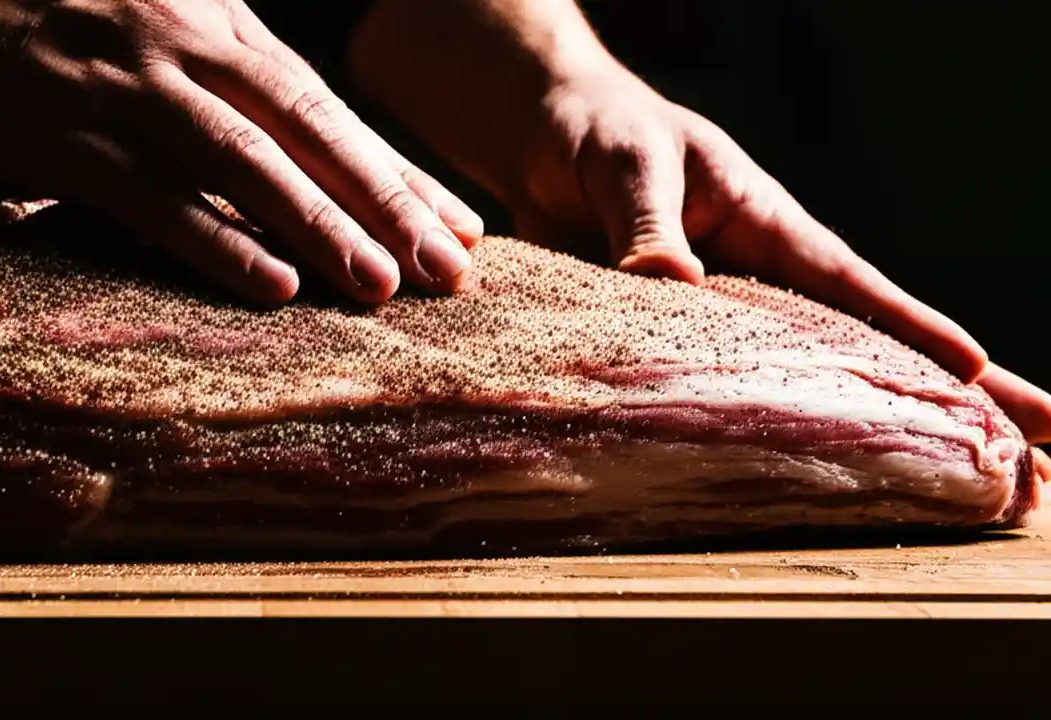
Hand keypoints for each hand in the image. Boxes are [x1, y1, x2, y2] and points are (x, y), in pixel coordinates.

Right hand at [0, 0, 482, 305]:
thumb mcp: (142, 10)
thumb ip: (210, 71)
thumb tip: (272, 146)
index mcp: (213, 21)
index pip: (327, 108)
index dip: (397, 170)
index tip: (458, 224)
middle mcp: (185, 48)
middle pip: (311, 133)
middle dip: (390, 204)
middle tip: (454, 269)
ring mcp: (124, 89)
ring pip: (247, 165)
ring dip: (322, 228)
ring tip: (386, 290)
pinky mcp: (59, 135)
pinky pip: (153, 197)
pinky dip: (215, 242)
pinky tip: (272, 287)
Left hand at [507, 65, 1050, 443]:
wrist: (547, 144)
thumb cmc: (605, 135)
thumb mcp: (631, 166)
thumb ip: (648, 224)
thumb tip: (670, 283)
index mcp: (769, 230)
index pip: (853, 287)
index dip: (914, 331)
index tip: (979, 372)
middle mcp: (757, 285)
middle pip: (860, 348)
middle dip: (945, 400)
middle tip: (1034, 455)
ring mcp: (717, 322)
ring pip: (793, 383)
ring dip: (856, 434)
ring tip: (939, 491)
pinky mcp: (664, 347)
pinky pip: (708, 397)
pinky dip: (745, 437)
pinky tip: (782, 484)